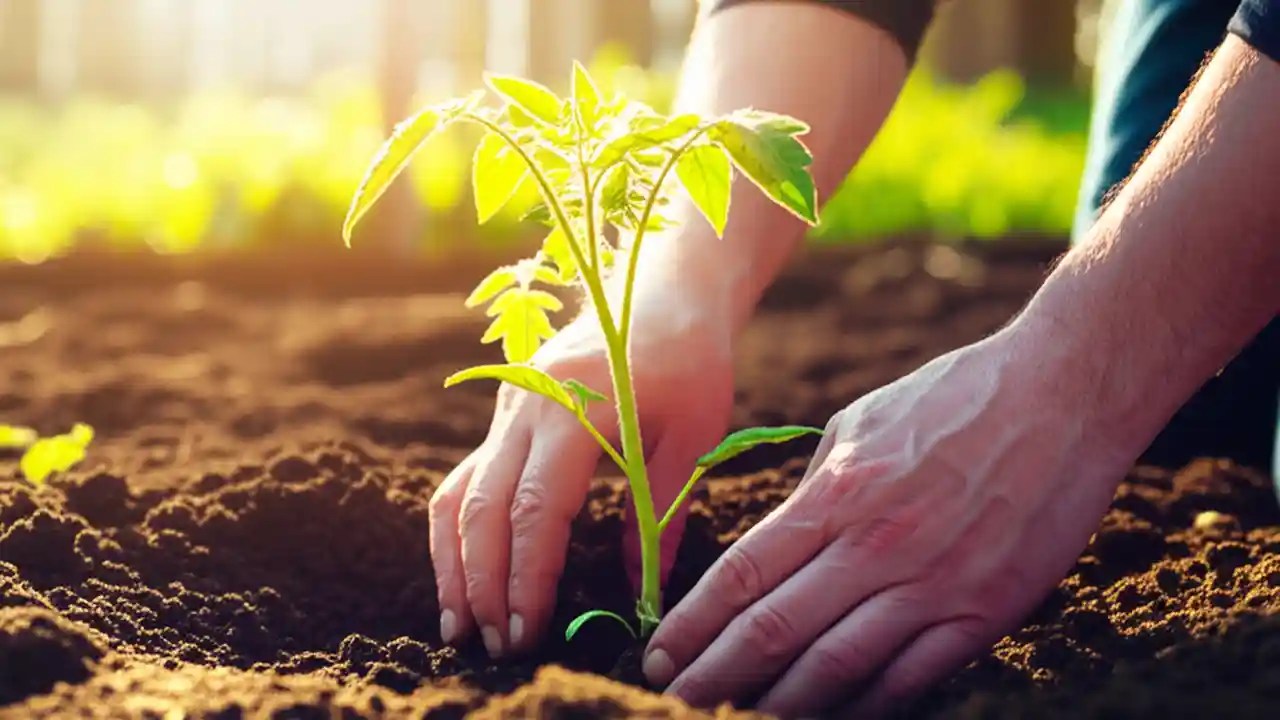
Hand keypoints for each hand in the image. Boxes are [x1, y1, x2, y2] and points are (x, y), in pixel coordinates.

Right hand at [429, 274, 734, 658]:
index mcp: (574, 408)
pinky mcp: (505, 417)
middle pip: (485, 509)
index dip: (528, 575)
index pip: (536, 509)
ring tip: (459, 625)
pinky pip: (464, 479)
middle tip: (495, 645)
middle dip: (485, 583)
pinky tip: (460, 573)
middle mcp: (526, 408)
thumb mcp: (693, 434)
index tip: (528, 629)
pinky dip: (456, 531)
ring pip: (460, 495)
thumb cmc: (689, 356)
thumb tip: (642, 592)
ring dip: (455, 563)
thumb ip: (661, 512)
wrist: (660, 288)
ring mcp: (507, 411)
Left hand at [642, 326, 1139, 717]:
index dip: (692, 624)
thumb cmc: (953, 398)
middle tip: (673, 702)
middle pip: (773, 630)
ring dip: (778, 703)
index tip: (659, 653)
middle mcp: (876, 545)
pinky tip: (830, 716)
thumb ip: (814, 487)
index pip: (742, 576)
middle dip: (714, 675)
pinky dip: (863, 705)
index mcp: (837, 493)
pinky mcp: (985, 610)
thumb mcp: (861, 422)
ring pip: (835, 666)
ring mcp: (933, 583)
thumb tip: (775, 539)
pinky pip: (911, 677)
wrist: (1063, 394)